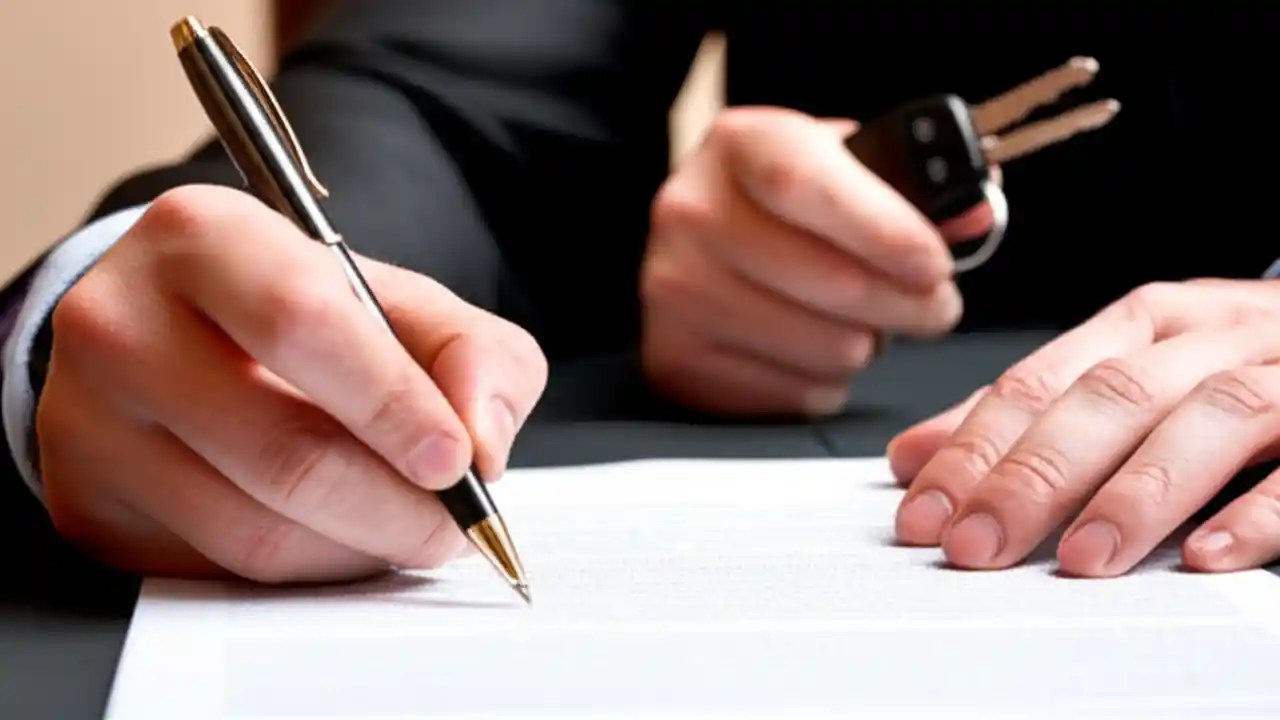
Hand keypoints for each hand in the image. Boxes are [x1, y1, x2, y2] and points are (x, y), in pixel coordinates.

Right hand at [37, 185, 547, 583]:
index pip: (301, 322)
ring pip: (255, 530)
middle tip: (453, 523)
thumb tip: (481, 441)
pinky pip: (222, 570)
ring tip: (411, 527)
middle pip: (283, 452)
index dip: (392, 403)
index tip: (455, 461)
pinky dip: (310, 569)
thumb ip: (473, 352)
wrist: (185, 334)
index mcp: (202, 236)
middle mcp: (119, 324)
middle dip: (396, 506)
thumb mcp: (404, 302)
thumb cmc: (308, 315)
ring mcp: (89, 423)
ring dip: (361, 549)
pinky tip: (343, 537)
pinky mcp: (89, 505)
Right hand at [640, 106, 992, 415]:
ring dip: (867, 345)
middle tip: (934, 306)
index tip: (937, 265)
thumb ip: (915, 188)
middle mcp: (690, 212)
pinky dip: (826, 381)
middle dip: (909, 304)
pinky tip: (815, 348)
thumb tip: (977, 214)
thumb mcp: (845, 167)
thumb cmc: (787, 203)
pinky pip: (797, 394)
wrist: (702, 238)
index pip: (804, 184)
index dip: (884, 230)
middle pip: (828, 281)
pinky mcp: (676, 359)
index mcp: (738, 144)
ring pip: (826, 349)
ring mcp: (674, 291)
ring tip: (861, 322)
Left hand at [886, 279, 1279, 575]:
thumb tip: (914, 456)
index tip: (923, 512)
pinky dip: (1260, 510)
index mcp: (1144, 323)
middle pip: (1109, 398)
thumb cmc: (1235, 364)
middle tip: (979, 544)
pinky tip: (1207, 555)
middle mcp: (1209, 338)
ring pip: (1209, 417)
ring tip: (1083, 557)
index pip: (1039, 382)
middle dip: (1035, 474)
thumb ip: (1027, 416)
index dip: (974, 448)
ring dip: (1139, 491)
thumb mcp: (1127, 372)